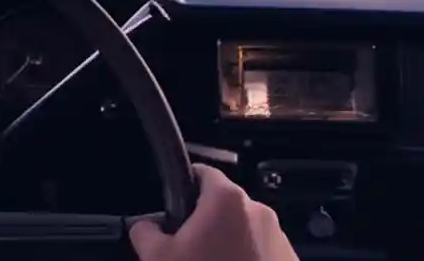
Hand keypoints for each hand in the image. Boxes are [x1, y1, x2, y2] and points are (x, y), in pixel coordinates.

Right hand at [130, 164, 296, 260]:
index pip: (201, 172)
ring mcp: (278, 237)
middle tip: (185, 249)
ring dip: (225, 244)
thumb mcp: (158, 258)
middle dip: (203, 223)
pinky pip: (260, 252)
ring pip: (241, 231)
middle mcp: (258, 210)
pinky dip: (245, 260)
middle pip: (221, 205)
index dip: (182, 185)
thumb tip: (144, 226)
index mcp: (226, 199)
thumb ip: (145, 233)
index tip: (171, 204)